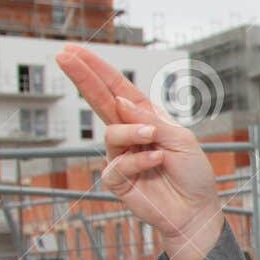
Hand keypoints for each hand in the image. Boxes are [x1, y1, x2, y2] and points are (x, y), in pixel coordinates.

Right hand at [53, 45, 223, 259]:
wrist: (196, 209)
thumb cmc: (192, 173)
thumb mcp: (181, 139)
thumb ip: (151, 120)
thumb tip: (120, 101)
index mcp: (145, 118)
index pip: (117, 88)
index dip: (97, 70)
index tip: (74, 51)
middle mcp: (130, 133)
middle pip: (100, 101)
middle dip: (82, 78)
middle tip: (63, 56)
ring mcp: (120, 155)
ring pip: (111, 133)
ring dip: (132, 132)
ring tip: (154, 138)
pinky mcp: (117, 180)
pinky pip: (117, 165)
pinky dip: (137, 160)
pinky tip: (156, 160)